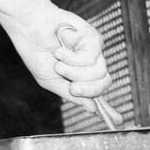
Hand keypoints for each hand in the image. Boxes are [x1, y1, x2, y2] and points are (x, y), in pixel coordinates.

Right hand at [0, 5, 121, 121]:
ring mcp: (93, 51)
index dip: (108, 107)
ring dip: (73, 71)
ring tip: (58, 60)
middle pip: (103, 85)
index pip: (97, 92)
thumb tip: (92, 108)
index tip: (119, 120)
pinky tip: (61, 48)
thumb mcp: (50, 81)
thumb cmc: (36, 52)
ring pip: (98, 73)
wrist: (30, 29)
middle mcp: (90, 64)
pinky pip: (92, 58)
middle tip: (73, 87)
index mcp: (79, 76)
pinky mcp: (94, 38)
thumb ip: (70, 94)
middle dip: (87, 89)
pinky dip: (72, 57)